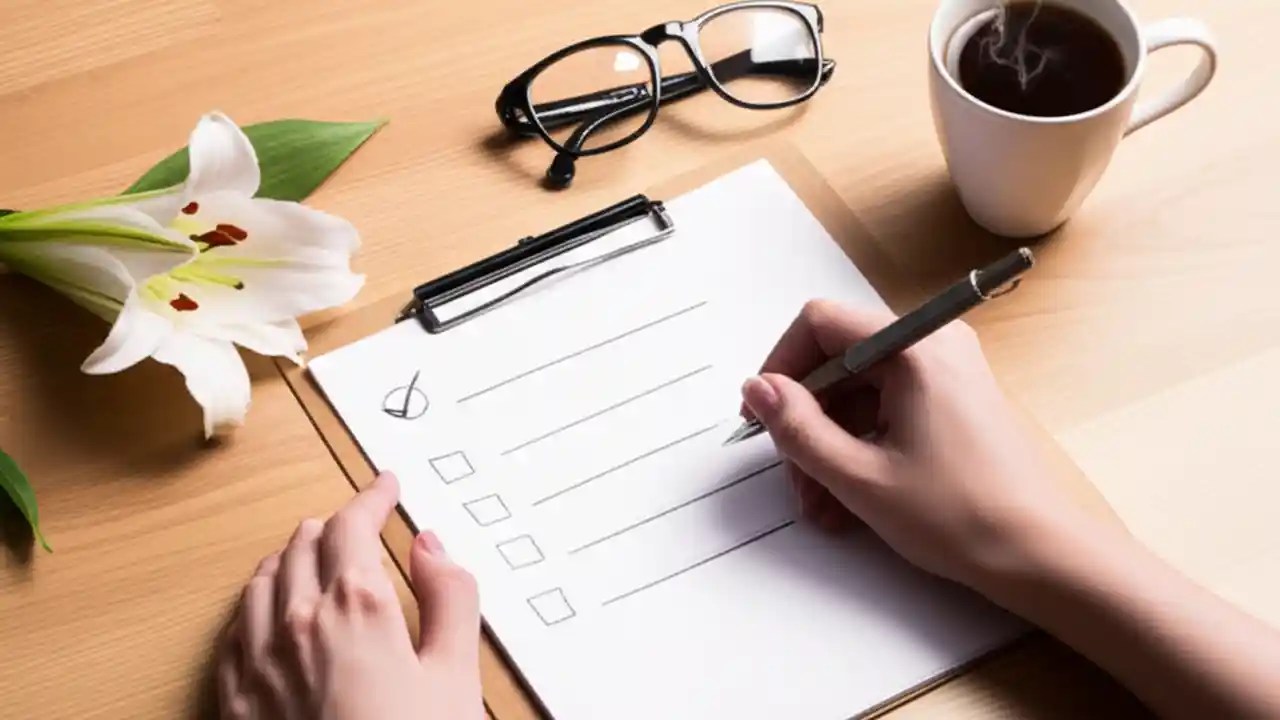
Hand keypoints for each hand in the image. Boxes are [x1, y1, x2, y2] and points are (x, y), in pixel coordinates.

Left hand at [216, 472, 483, 719]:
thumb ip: (451, 597)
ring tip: (311, 551)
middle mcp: (298, 622)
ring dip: (290, 554)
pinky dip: (256, 598)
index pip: (354, 524)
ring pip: (263, 578)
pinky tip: (267, 607)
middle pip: (304, 543)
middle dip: (335, 522)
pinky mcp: (234, 696)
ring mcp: (258, 659)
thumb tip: (435, 548)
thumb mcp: (456, 675)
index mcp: (356, 606)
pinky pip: (235, 624)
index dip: (373, 496)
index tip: (385, 487)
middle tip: (357, 519)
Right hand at [740, 300, 1087, 592]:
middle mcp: (934, 345)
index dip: (782, 366)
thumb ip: (799, 429)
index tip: (764, 414)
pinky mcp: (952, 399)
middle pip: (840, 361)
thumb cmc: (963, 516)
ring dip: (830, 443)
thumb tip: (758, 389)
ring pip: (859, 391)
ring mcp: (947, 372)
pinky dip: (861, 445)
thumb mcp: (860, 477)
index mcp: (916, 348)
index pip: (821, 323)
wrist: (1041, 555)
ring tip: (822, 504)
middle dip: (807, 421)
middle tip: (795, 477)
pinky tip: (848, 498)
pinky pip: (887, 408)